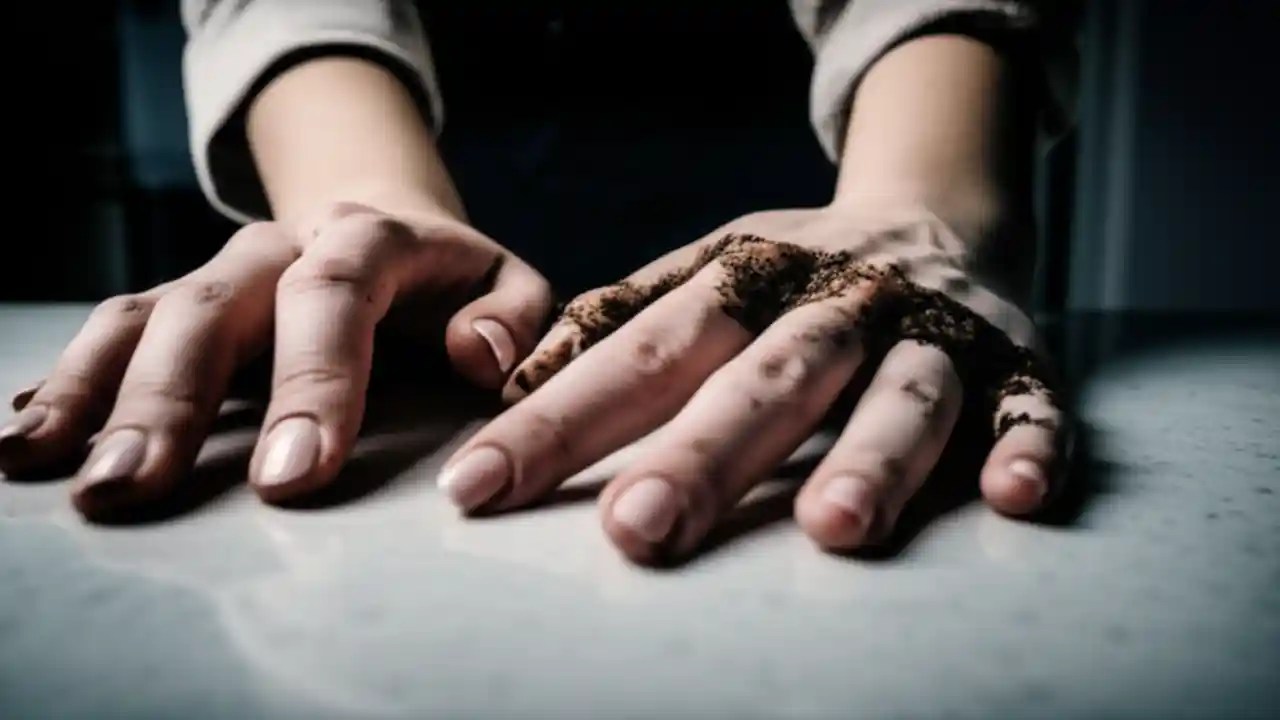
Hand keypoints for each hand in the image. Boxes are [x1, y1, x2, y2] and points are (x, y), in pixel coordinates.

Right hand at [0, 202, 551, 517]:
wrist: (393, 233)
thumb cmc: (458, 285)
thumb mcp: (511, 287)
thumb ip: (514, 318)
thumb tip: (477, 356)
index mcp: (374, 237)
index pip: (336, 292)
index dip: (312, 381)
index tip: (290, 477)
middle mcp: (284, 246)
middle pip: (217, 305)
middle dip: (171, 399)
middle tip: (134, 486)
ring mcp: (224, 273)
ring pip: (148, 314)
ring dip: (95, 390)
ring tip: (47, 464)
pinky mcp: (185, 304)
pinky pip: (118, 328)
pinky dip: (71, 379)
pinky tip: (30, 433)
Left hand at [437, 206, 1068, 563]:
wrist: (938, 216)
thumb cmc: (794, 275)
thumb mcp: (704, 272)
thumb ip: (616, 321)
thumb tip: (511, 381)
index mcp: (744, 278)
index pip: (643, 352)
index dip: (562, 418)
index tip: (481, 487)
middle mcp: (836, 302)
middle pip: (766, 378)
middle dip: (704, 454)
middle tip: (636, 531)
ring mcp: (932, 333)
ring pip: (901, 394)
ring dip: (872, 457)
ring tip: (833, 530)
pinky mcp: (1018, 365)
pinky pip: (1033, 408)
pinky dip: (1030, 447)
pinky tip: (1017, 500)